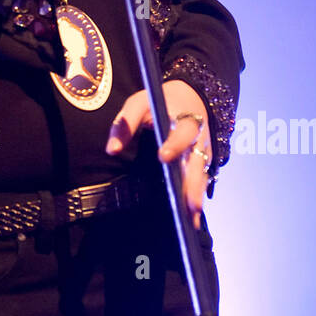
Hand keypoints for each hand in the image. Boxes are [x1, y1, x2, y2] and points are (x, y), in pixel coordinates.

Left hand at [105, 79, 211, 229]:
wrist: (189, 96)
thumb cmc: (160, 101)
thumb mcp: (139, 102)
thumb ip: (125, 123)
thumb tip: (112, 150)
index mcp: (185, 119)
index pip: (183, 132)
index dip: (174, 144)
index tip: (163, 156)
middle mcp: (199, 137)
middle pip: (198, 161)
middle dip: (192, 182)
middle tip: (187, 203)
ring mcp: (203, 151)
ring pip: (202, 175)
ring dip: (197, 196)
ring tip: (191, 218)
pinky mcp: (203, 161)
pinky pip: (202, 181)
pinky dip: (198, 199)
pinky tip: (192, 219)